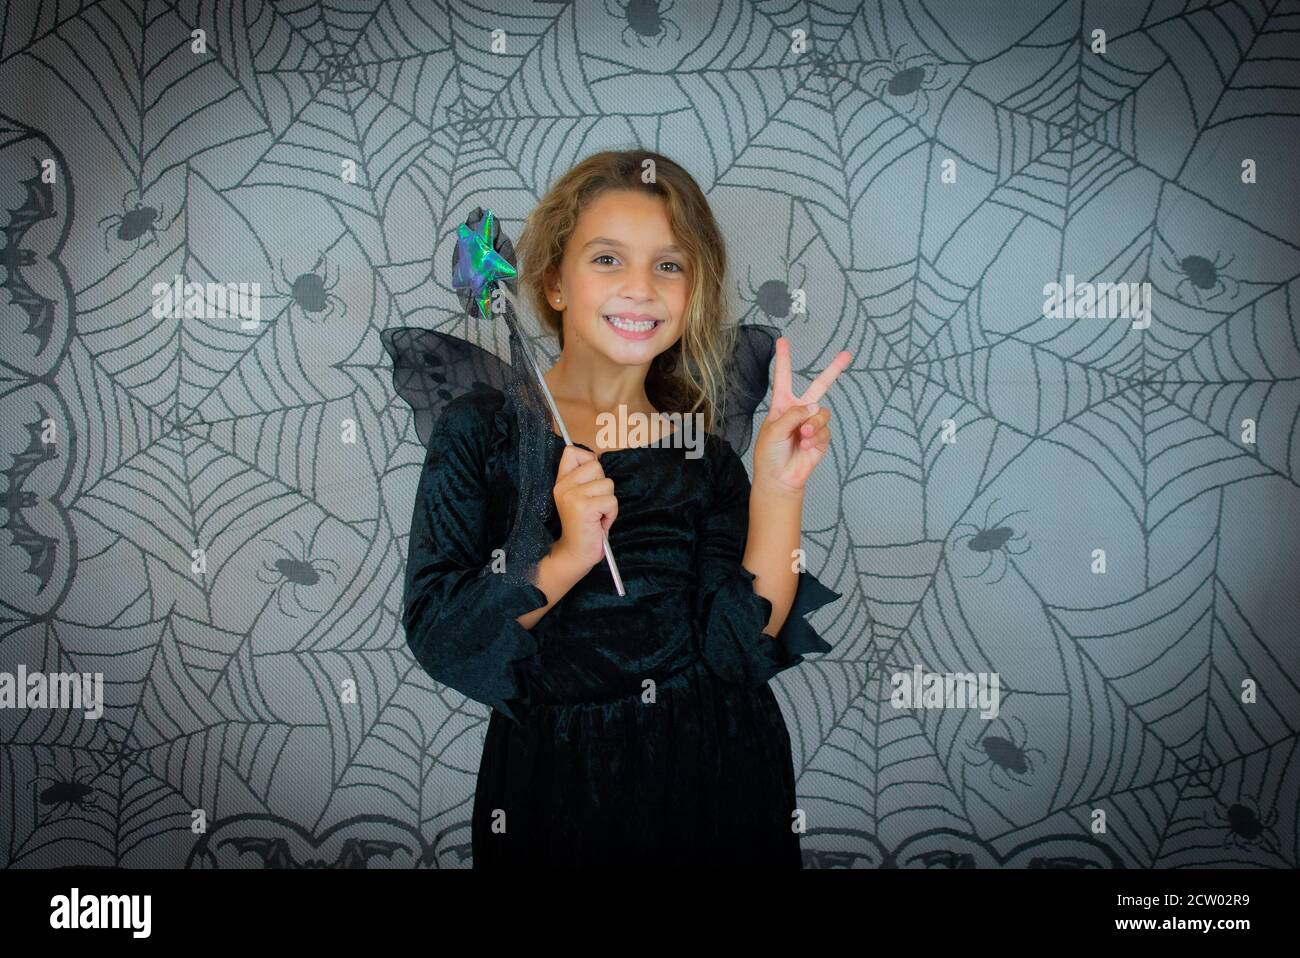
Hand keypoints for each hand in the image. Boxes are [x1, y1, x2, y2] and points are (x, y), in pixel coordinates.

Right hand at [551, 444, 617, 569]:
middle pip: (596, 466)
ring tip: (597, 515)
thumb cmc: (583, 526)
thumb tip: (596, 461)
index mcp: (561, 482)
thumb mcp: (579, 497)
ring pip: (607, 484)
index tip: (590, 480)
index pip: (571, 452)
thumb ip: (584, 479)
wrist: (575, 553)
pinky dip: (611, 513)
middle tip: (595, 504)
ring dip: (608, 502)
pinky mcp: (584, 508)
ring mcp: (572, 496)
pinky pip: (611, 501)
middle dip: (603, 486)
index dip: (588, 460)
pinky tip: (600, 523)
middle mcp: (563, 486)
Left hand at [752, 337, 851, 495]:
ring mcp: (811, 423)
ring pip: (822, 413)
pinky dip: (816, 437)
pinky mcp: (821, 438)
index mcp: (782, 404)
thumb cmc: (769, 454)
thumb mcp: (773, 429)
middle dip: (834, 370)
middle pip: (820, 385)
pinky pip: (825, 430)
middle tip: (847, 354)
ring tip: (802, 435)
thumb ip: (793, 414)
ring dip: (813, 424)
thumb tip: (815, 408)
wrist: (779, 478)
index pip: (784, 377)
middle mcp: (799, 410)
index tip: (782, 341)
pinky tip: (806, 445)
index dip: (784, 359)